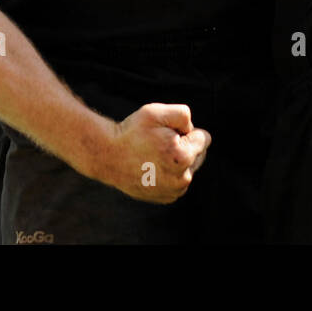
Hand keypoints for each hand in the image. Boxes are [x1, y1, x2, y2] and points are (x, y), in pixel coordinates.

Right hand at [94, 103, 210, 203]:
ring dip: (177, 160)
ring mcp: (174, 191)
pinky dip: (169, 173)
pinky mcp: (166, 198)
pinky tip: (151, 167)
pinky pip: (178, 180)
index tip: (166, 133)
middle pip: (199, 154)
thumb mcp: (156, 112)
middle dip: (185, 146)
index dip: (186, 131)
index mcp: (182, 156)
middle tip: (159, 144)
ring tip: (153, 156)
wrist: (107, 156)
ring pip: (189, 168)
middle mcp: (181, 179)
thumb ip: (184, 115)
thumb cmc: (132, 132)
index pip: (204, 138)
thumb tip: (192, 130)